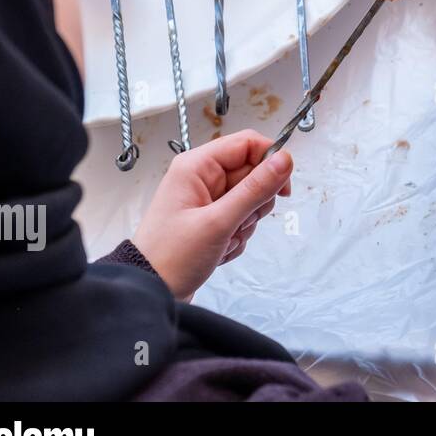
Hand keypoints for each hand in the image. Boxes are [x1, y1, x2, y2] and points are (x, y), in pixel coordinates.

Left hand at [132, 130, 292, 301]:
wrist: (151, 292)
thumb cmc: (171, 257)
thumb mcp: (218, 222)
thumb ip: (255, 189)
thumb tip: (285, 160)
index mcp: (197, 166)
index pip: (248, 144)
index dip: (270, 161)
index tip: (282, 187)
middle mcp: (202, 177)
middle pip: (252, 173)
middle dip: (255, 202)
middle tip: (238, 221)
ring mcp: (208, 199)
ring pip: (251, 198)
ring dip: (246, 223)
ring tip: (224, 238)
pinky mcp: (212, 218)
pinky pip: (242, 218)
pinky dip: (238, 235)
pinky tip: (220, 248)